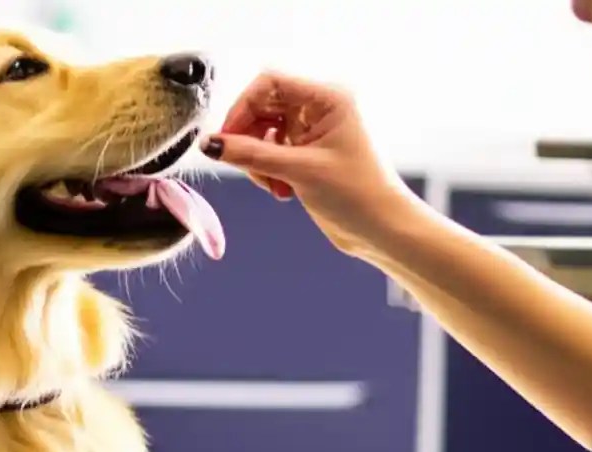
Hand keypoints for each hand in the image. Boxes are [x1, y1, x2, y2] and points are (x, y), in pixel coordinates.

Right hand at [203, 71, 427, 256]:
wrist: (382, 230)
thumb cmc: (357, 194)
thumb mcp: (298, 171)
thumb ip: (250, 155)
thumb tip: (209, 144)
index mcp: (328, 98)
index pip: (270, 83)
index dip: (243, 107)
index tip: (226, 138)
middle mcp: (320, 109)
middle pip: (263, 107)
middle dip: (248, 138)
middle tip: (243, 165)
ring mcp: (313, 132)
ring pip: (263, 132)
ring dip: (257, 160)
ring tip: (272, 185)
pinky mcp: (308, 155)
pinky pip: (271, 152)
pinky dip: (267, 171)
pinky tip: (281, 191)